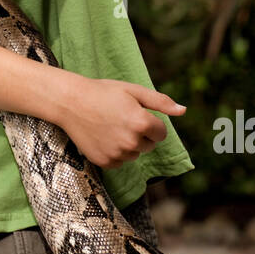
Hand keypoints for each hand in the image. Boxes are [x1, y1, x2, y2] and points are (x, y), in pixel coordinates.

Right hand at [57, 75, 185, 169]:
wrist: (71, 102)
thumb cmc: (103, 92)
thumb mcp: (134, 90)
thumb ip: (161, 102)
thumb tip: (184, 111)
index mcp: (142, 123)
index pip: (161, 133)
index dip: (151, 123)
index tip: (135, 113)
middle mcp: (132, 142)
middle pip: (149, 145)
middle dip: (141, 134)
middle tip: (121, 119)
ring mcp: (118, 154)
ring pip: (134, 154)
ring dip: (128, 144)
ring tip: (110, 127)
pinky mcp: (105, 163)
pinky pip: (120, 161)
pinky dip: (115, 152)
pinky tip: (103, 137)